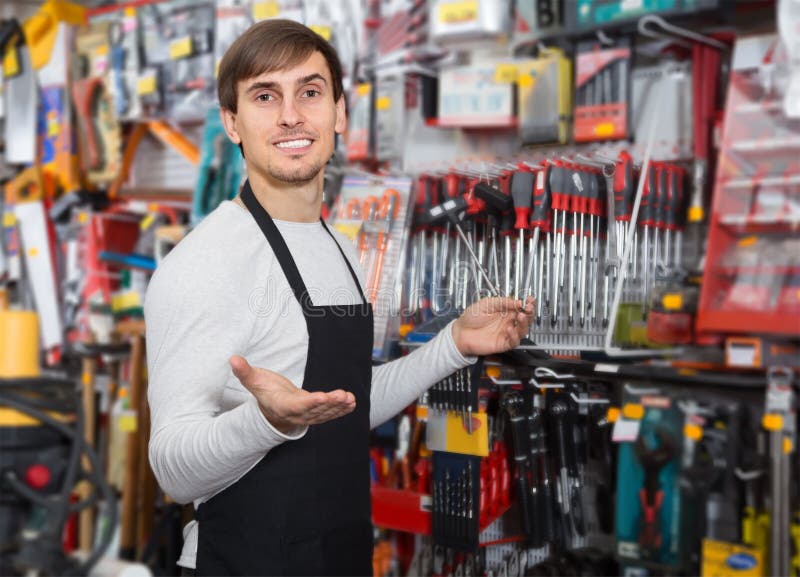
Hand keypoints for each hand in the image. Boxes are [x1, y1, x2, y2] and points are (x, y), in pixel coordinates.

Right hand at [230, 356, 355, 434]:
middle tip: (343, 396)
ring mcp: (308, 415)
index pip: (298, 405)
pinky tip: (352, 402)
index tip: (323, 397)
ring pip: (325, 413)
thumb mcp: (254, 381)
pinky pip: (329, 414)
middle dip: (330, 404)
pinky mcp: (316, 413)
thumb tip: (233, 358)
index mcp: (282, 406)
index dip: (311, 402)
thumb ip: (245, 371)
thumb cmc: (264, 392)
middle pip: (315, 410)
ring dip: (338, 406)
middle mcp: (297, 413)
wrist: (271, 408)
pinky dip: (341, 409)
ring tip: (350, 399)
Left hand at [451, 296, 533, 356]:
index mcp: (505, 311)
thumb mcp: (487, 303)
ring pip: (523, 330)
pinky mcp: (503, 344)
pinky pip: (514, 341)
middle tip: (529, 307)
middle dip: (530, 312)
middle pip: (525, 318)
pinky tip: (510, 329)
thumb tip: (517, 301)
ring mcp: (506, 333)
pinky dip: (514, 335)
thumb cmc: (471, 318)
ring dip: (524, 323)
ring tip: (520, 316)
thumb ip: (502, 302)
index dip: (528, 303)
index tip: (530, 300)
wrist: (461, 332)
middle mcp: (508, 322)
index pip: (521, 307)